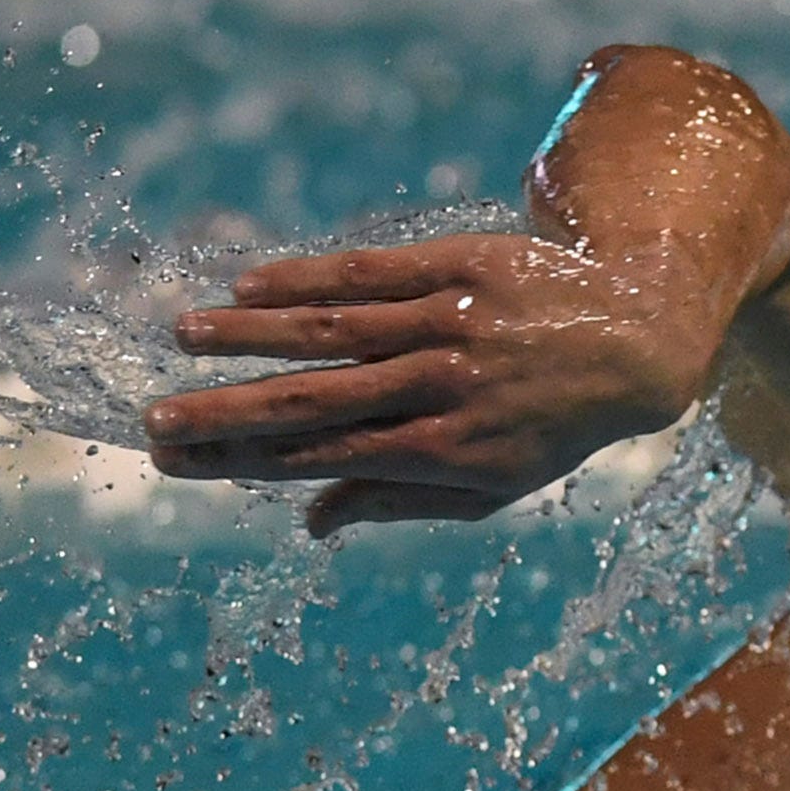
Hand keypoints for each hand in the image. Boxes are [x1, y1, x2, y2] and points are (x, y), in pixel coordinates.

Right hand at [142, 233, 710, 535]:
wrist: (636, 339)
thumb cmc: (549, 425)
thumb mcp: (490, 485)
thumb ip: (398, 501)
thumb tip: (310, 525)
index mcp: (445, 452)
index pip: (321, 459)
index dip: (241, 462)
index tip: (174, 460)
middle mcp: (445, 388)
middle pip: (315, 402)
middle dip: (228, 414)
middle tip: (152, 418)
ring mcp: (452, 323)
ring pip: (334, 331)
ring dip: (251, 334)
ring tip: (183, 335)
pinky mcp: (461, 265)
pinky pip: (372, 272)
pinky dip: (307, 278)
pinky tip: (249, 284)